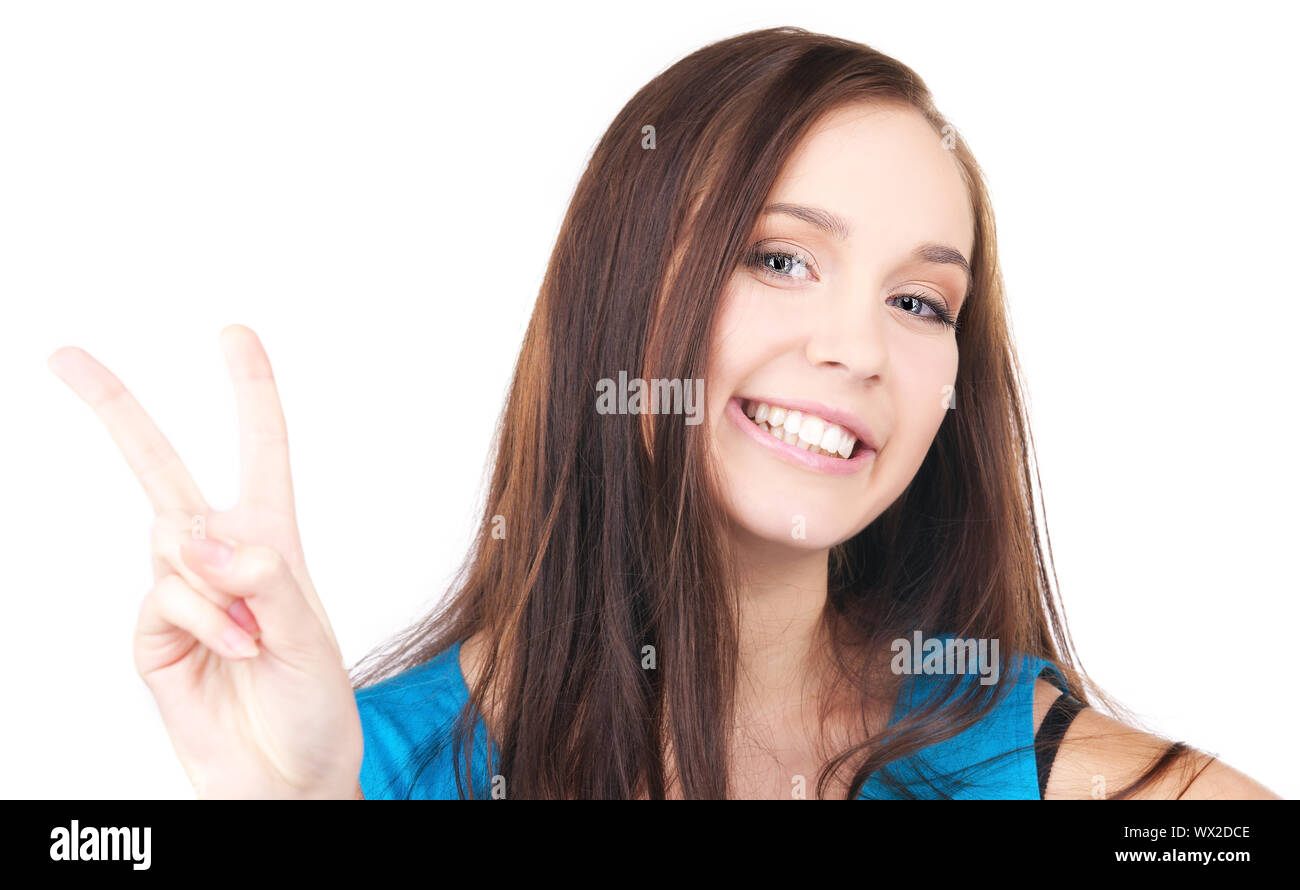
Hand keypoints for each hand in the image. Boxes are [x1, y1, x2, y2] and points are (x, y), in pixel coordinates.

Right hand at [48, 325, 362, 797]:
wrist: (284, 779)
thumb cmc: (314, 705)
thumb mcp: (312, 638)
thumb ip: (266, 582)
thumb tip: (203, 538)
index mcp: (271, 543)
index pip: (259, 451)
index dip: (249, 391)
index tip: (233, 333)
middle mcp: (221, 558)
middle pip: (160, 469)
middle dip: (116, 409)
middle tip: (64, 355)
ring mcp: (182, 595)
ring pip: (169, 544)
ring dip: (215, 590)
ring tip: (254, 639)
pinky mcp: (153, 634)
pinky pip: (162, 598)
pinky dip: (202, 621)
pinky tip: (232, 650)